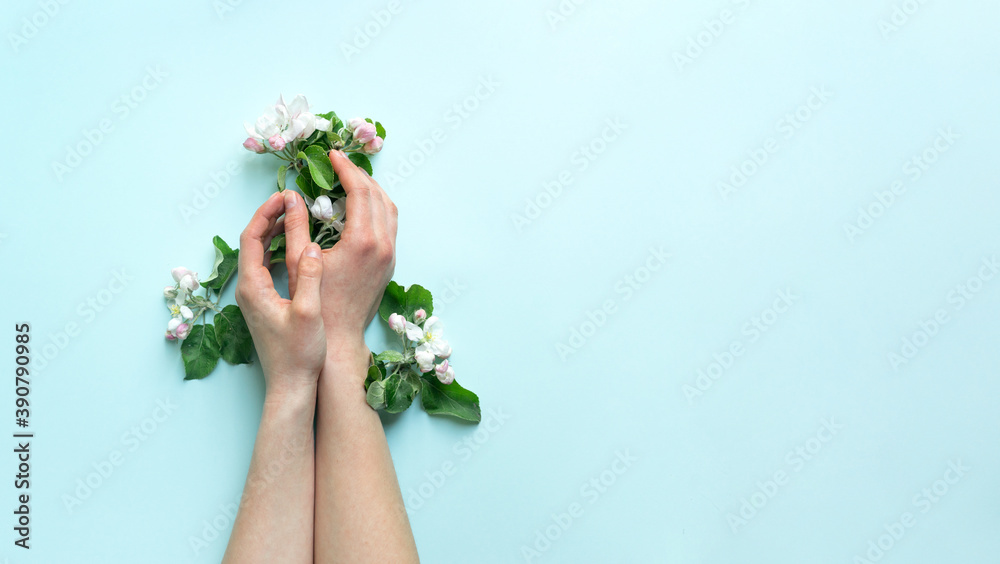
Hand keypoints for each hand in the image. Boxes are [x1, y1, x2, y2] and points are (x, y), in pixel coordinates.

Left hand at [235, 191, 326, 399]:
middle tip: (293, 198)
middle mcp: (248, 288)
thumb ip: (309, 278)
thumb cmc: (299, 355)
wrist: (291, 387)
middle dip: (271, 216)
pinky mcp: (265, 302)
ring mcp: (255, 296)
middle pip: (252, 241)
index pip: (251, 237)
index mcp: (253, 287)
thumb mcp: (309, 314)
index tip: (286, 195)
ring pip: (259, 253)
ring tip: (297, 215)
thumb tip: (310, 246)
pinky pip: (267, 265)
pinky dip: (280, 248)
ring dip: (275, 231)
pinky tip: (297, 245)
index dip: (266, 212)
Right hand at [286, 150, 396, 370]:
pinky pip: (390, 225)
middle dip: (359, 173)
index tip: (331, 154)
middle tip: (339, 162)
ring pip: (389, 209)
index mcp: (363, 241)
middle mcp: (383, 246)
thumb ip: (295, 224)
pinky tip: (360, 206)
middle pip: (378, 195)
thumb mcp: (299, 262)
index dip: (345, 168)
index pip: (360, 190)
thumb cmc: (316, 303)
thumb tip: (291, 195)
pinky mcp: (390, 264)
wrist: (340, 339)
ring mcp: (390, 255)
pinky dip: (377, 207)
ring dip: (372, 189)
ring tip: (349, 178)